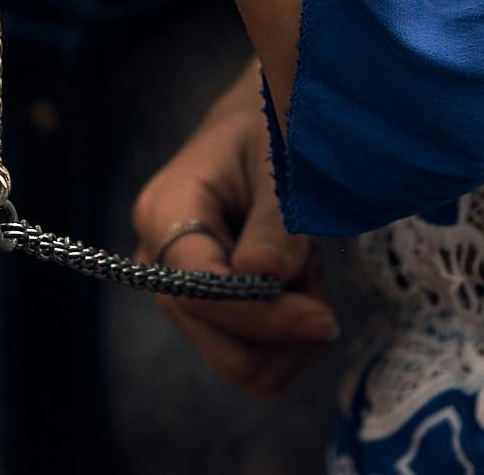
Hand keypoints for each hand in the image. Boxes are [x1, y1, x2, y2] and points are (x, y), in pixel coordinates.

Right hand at [131, 62, 337, 397]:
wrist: (258, 121)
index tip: (324, 317)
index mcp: (163, 212)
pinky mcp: (206, 314)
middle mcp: (158, 264)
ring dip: (291, 331)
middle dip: (284, 326)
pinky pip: (253, 359)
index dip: (262, 316)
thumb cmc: (267, 127)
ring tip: (305, 264)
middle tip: (316, 269)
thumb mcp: (277, 159)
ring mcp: (179, 295)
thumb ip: (274, 219)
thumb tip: (265, 277)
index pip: (200, 293)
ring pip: (242, 363)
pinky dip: (288, 336)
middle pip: (220, 345)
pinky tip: (296, 280)